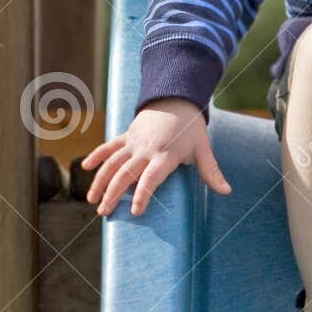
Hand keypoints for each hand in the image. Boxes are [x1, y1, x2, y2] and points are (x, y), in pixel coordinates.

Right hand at [80, 98, 231, 217]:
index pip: (152, 178)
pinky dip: (96, 155)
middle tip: (103, 212)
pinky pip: (108, 146)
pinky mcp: (126, 135)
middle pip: (125, 173)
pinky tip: (85, 167)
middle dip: (112, 194)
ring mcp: (133, 142)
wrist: (177, 98)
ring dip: (100, 180)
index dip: (143, 195)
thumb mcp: (203, 149)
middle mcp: (146, 149)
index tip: (135, 212)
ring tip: (91, 199)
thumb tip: (227, 192)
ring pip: (112, 162)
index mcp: (165, 155)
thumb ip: (211, 172)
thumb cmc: (192, 128)